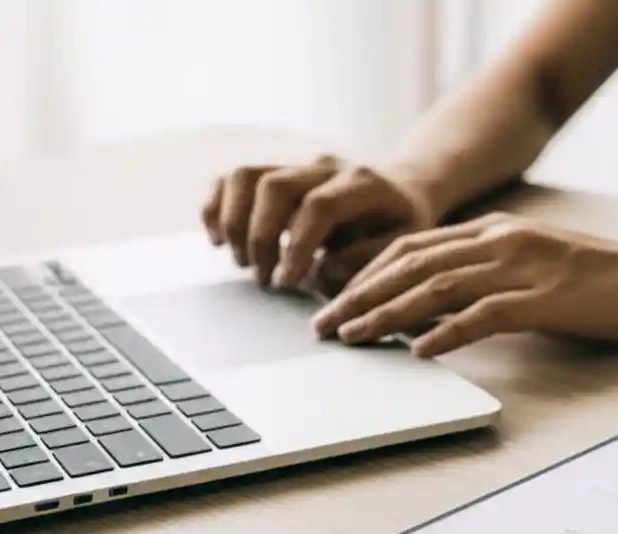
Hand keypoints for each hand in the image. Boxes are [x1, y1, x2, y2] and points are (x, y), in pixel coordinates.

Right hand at [200, 155, 435, 288]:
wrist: (398, 193)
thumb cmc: (398, 228)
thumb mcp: (401, 246)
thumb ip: (367, 260)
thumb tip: (320, 272)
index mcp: (363, 183)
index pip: (319, 206)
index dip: (297, 246)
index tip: (286, 282)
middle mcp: (325, 166)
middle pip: (274, 186)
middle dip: (262, 238)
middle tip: (265, 280)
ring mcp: (296, 166)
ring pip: (246, 176)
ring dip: (234, 223)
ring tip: (243, 263)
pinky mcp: (274, 172)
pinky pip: (231, 179)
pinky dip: (215, 207)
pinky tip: (218, 241)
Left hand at [312, 213, 617, 356]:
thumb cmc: (602, 282)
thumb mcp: (535, 268)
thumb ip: (487, 279)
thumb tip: (435, 308)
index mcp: (495, 231)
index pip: (411, 247)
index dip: (364, 273)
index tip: (333, 299)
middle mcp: (501, 241)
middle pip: (410, 264)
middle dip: (358, 294)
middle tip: (323, 325)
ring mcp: (523, 267)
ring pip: (435, 287)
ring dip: (386, 314)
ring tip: (352, 338)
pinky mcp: (545, 299)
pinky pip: (483, 314)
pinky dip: (445, 332)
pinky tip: (418, 350)